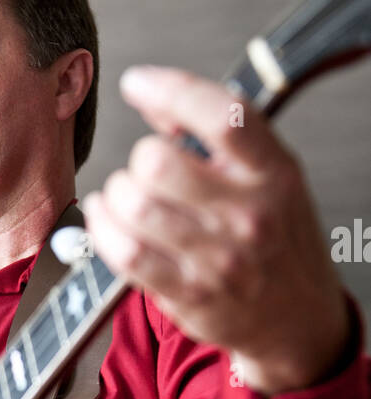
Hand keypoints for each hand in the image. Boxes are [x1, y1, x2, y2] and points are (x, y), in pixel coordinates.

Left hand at [82, 66, 350, 393]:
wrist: (296, 316)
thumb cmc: (275, 237)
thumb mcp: (267, 175)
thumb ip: (215, 135)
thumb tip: (152, 95)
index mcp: (274, 172)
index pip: (223, 116)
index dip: (170, 89)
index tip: (137, 83)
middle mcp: (250, 214)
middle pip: (159, 163)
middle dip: (137, 159)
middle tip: (143, 171)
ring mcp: (220, 258)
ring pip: (136, 207)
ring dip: (116, 196)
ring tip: (122, 197)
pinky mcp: (190, 294)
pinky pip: (126, 253)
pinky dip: (102, 230)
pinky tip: (106, 220)